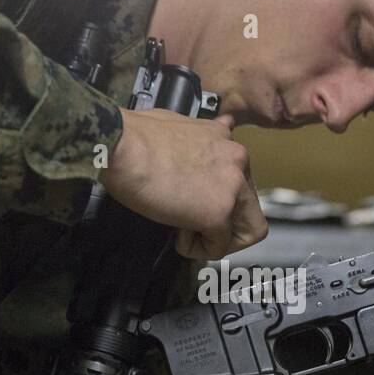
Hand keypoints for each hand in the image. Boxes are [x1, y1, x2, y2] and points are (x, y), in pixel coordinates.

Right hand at [102, 109, 267, 259]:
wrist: (120, 144)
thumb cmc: (134, 135)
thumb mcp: (178, 125)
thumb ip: (200, 139)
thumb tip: (202, 142)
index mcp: (227, 142)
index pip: (242, 183)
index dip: (220, 200)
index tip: (196, 202)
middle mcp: (238, 162)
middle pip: (253, 211)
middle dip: (227, 226)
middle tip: (197, 227)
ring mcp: (231, 189)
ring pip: (248, 232)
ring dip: (218, 239)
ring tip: (187, 232)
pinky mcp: (217, 213)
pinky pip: (218, 247)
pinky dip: (197, 249)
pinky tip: (176, 234)